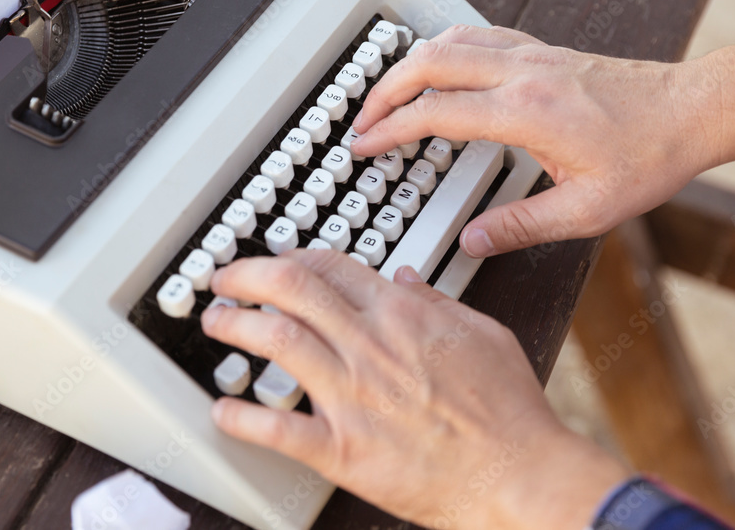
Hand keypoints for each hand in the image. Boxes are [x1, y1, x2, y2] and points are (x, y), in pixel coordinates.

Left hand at [202, 250, 627, 528]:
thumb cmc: (508, 410)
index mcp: (401, 314)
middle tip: (225, 278)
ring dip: (234, 326)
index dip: (293, 258)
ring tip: (216, 322)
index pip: (329, 266)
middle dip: (246, 275)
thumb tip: (405, 280)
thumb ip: (437, 302)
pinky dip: (242, 417)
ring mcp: (351, 397)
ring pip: (275, 341)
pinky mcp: (342, 450)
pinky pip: (277, 429)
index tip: (278, 263)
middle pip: (290, 289)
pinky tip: (221, 410)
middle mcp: (369, 346)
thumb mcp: (483, 333)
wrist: (518, 475)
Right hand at [350, 25, 715, 257]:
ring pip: (449, 40)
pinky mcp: (542, 50)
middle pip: (428, 64)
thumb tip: (472, 241)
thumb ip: (521, 227)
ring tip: (388, 95)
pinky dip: (443, 48)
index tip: (366, 146)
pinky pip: (476, 34)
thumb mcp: (586, 210)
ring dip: (409, 65)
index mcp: (526, 113)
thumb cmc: (649, 155)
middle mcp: (522, 74)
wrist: (692, 111)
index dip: (390, 129)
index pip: (435, 113)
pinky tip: (438, 66)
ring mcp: (531, 55)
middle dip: (383, 90)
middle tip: (362, 121)